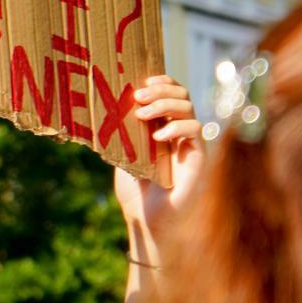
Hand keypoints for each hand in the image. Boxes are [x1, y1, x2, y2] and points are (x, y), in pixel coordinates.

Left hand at [115, 75, 203, 264]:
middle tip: (138, 96)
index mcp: (164, 127)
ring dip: (165, 105)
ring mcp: (190, 144)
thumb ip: (121, 135)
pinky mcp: (197, 158)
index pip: (172, 93)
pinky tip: (158, 137)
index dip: (162, 82)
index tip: (142, 81)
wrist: (146, 221)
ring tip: (143, 114)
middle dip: (160, 90)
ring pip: (189, 109)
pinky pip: (195, 131)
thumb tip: (103, 111)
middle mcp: (180, 133)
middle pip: (182, 95)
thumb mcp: (122, 156)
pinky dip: (177, 128)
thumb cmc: (135, 192)